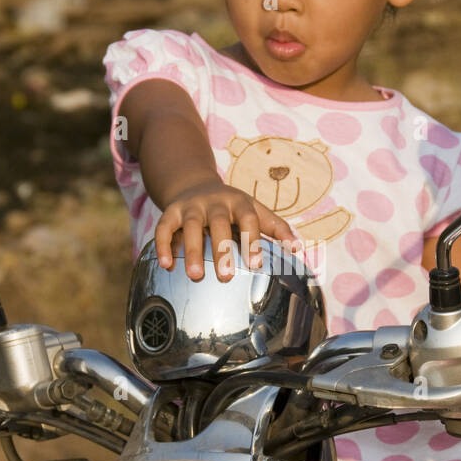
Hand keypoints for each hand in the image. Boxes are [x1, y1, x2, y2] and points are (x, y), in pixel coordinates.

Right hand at [155, 177, 298, 280]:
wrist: (194, 183)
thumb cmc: (231, 206)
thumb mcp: (254, 210)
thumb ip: (275, 227)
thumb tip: (297, 248)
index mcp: (239, 202)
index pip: (249, 219)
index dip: (253, 241)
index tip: (256, 265)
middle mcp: (214, 202)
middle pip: (219, 223)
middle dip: (221, 249)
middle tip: (225, 277)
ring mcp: (191, 206)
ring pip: (190, 226)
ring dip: (192, 251)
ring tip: (196, 276)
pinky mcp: (171, 211)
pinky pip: (164, 227)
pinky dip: (163, 245)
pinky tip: (166, 264)